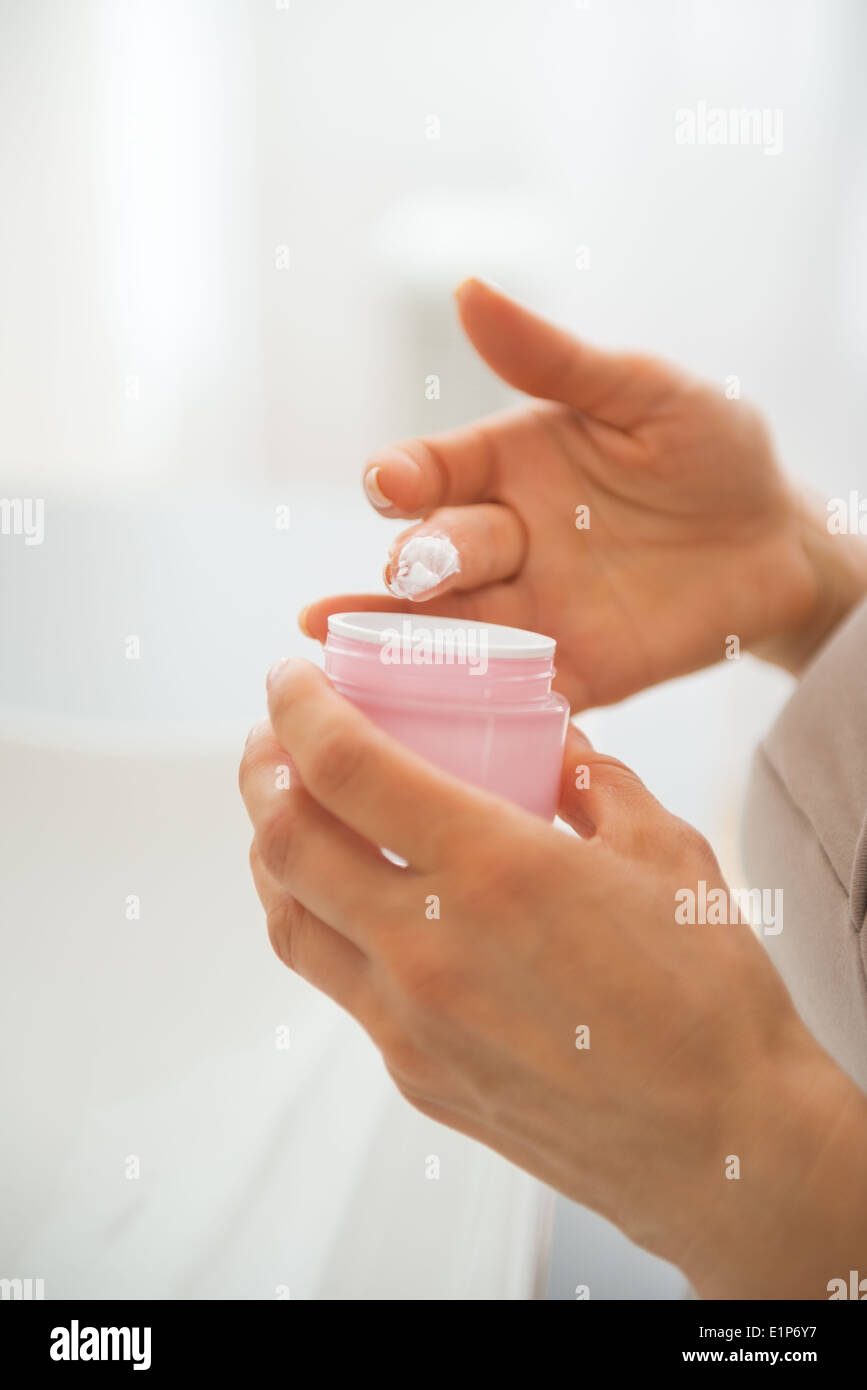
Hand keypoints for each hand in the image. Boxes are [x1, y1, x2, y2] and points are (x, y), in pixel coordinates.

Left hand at [240, 658, 866, 1296]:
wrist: (721, 1144)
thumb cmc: (708, 993)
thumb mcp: (665, 852)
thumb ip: (598, 784)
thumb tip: (558, 752)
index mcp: (491, 869)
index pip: (344, 768)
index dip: (298, 709)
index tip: (287, 679)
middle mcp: (426, 948)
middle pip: (286, 844)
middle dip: (262, 774)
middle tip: (270, 739)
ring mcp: (410, 1024)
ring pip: (292, 924)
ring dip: (272, 855)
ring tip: (287, 814)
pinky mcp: (416, 1077)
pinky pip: (343, 988)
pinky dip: (328, 926)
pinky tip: (359, 905)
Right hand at [300, 279, 866, 707]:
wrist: (777, 542)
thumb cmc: (710, 451)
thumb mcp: (643, 392)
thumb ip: (556, 360)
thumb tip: (467, 290)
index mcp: (506, 466)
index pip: (432, 471)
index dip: (403, 478)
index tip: (391, 484)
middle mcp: (505, 540)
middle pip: (436, 554)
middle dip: (417, 562)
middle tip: (412, 569)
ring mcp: (533, 611)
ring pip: (453, 629)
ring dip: (406, 642)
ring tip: (352, 654)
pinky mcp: (573, 673)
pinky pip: (513, 694)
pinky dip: (475, 706)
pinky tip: (432, 719)